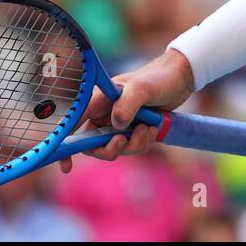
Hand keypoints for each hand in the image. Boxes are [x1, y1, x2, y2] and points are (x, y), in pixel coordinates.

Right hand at [58, 49, 195, 171]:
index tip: (66, 167)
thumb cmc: (159, 77)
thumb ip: (127, 104)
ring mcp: (119, 123)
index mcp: (99, 101)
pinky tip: (153, 129)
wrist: (180, 78)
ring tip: (147, 128)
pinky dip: (143, 143)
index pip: (73, 123)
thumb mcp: (143, 88)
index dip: (66, 145)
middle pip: (94, 144)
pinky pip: (132, 148)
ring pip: (116, 148)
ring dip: (133, 144)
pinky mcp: (133, 130)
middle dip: (110, 148)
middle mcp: (105, 113)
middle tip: (123, 141)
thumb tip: (115, 126)